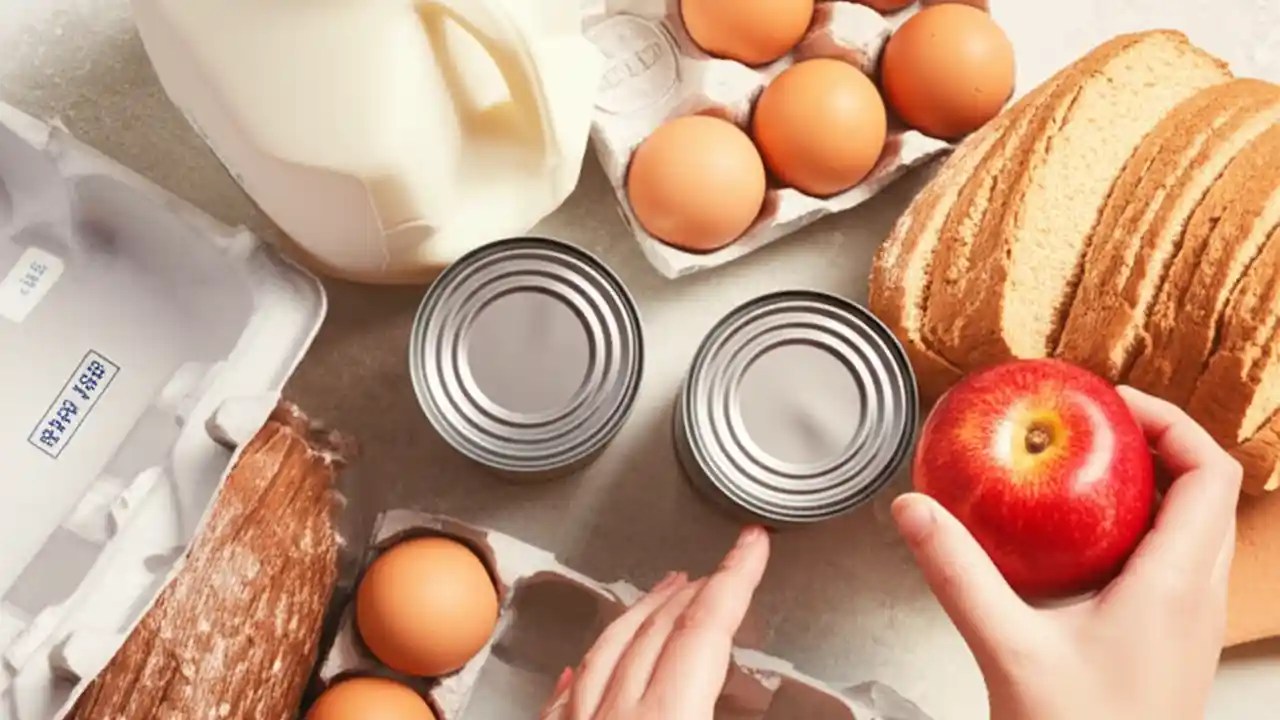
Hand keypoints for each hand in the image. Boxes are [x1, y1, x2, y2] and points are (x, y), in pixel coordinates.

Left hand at [540, 526, 769, 719]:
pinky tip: (576, 669)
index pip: (705, 628)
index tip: (751, 545)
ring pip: (606, 652)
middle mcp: (618, 717)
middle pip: (658, 631)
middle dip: (696, 591)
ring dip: (641, 614)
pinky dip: (581, 673)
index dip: (734, 578)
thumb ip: (744, 710)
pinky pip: (563, 702)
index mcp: (670, 718)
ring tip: (663, 593)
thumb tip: (775, 704)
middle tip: (722, 571)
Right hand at [893, 386, 1241, 719]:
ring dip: (1153, 488)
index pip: (1210, 474)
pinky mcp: (1173, 644)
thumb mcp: (1007, 649)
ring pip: (1196, 529)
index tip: (1111, 403)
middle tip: (1095, 427)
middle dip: (1157, 445)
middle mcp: (1196, 599)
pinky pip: (1175, 564)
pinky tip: (1077, 546)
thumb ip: (957, 574)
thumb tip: (914, 510)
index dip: (1170, 421)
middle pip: (1207, 492)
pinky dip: (1139, 532)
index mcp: (1173, 587)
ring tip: (1085, 473)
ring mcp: (1190, 624)